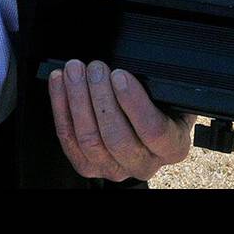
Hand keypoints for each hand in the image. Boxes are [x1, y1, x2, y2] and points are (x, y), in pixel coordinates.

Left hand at [48, 59, 195, 181]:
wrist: (149, 127)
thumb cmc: (162, 107)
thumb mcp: (173, 96)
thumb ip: (161, 87)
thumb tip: (136, 65)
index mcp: (172, 147)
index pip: (153, 130)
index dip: (134, 102)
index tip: (120, 75)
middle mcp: (144, 164)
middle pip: (116, 137)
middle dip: (101, 97)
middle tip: (95, 68)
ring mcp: (113, 168)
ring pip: (89, 140)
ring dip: (77, 100)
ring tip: (75, 71)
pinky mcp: (88, 166)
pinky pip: (69, 139)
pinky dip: (61, 107)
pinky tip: (60, 83)